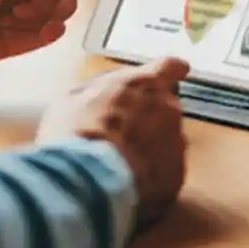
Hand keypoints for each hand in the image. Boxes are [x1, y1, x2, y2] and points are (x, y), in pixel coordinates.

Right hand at [37, 58, 189, 228]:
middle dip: (148, 119)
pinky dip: (149, 175)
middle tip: (120, 133)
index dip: (169, 72)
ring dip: (148, 149)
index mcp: (145, 83)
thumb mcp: (72, 99)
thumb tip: (93, 96)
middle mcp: (168, 109)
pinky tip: (125, 181)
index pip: (170, 67)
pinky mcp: (176, 176)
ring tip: (117, 162)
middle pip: (166, 108)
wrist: (91, 179)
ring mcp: (176, 144)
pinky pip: (165, 172)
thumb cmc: (79, 133)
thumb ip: (94, 91)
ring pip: (167, 142)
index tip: (170, 76)